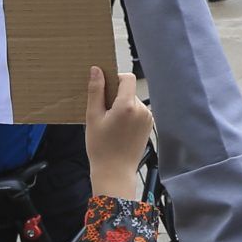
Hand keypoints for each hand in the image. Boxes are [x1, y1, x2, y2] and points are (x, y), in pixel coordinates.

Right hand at [84, 65, 152, 199]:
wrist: (115, 172)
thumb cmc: (102, 148)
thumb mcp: (93, 117)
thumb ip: (96, 91)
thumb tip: (97, 70)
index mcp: (127, 106)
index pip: (127, 78)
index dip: (114, 79)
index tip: (103, 90)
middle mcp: (142, 110)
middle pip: (128, 91)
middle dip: (115, 97)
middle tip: (102, 114)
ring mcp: (147, 118)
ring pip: (132, 101)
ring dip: (121, 107)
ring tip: (110, 125)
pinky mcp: (148, 125)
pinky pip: (137, 112)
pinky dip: (127, 115)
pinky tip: (118, 130)